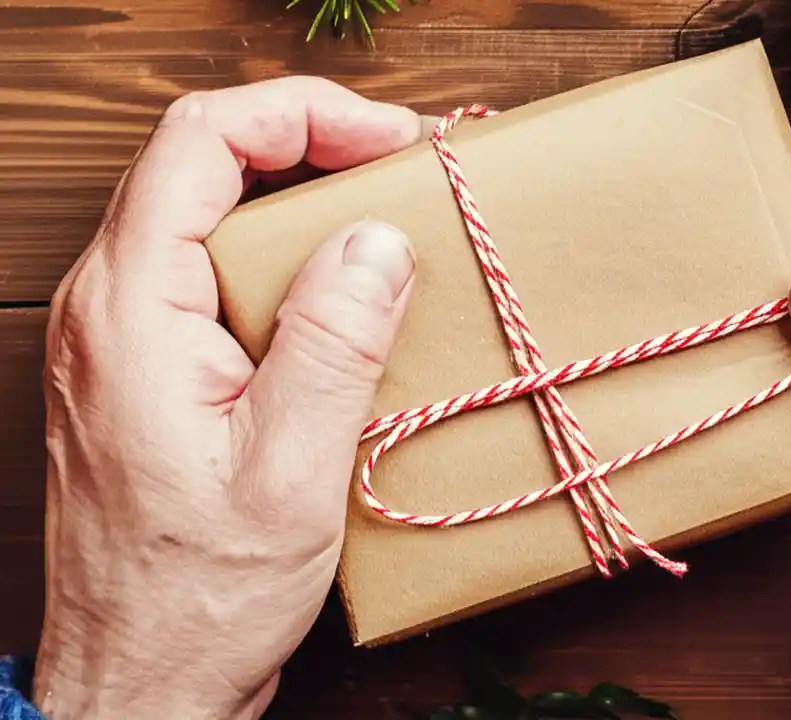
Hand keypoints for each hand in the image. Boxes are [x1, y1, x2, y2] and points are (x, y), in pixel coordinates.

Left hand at [37, 78, 420, 718]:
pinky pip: (214, 278)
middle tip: (408, 174)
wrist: (140, 683)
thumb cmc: (199, 597)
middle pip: (205, 166)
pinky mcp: (149, 371)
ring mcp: (123, 339)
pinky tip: (346, 301)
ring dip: (303, 206)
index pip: (203, 140)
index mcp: (131, 309)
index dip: (305, 114)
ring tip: (392, 228)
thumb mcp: (289, 472)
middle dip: (313, 147)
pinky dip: (285, 263)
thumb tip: (376, 238)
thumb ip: (332, 343)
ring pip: (210, 219)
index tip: (393, 142)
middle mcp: (110, 306)